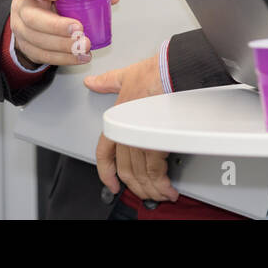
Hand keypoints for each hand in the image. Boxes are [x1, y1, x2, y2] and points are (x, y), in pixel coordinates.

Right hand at [10, 0, 119, 68]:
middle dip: (56, 26)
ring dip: (63, 45)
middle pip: (32, 18)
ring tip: (83, 45)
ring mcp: (21, 29)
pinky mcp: (27, 47)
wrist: (33, 15)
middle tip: (78, 28)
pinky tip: (79, 56)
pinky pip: (43, 55)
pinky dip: (63, 58)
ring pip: (37, 39)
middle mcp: (21, 7)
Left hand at [85, 58, 177, 202]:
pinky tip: (167, 188)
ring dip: (151, 189)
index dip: (106, 173)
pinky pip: (156, 173)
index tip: (112, 183)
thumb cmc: (155, 73)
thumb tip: (93, 82)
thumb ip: (108, 82)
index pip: (104, 154)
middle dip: (136, 186)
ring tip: (160, 194)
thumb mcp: (125, 76)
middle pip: (127, 170)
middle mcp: (125, 134)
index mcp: (115, 121)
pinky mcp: (156, 144)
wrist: (174, 73)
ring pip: (141, 175)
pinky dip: (162, 184)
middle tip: (145, 192)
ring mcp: (139, 140)